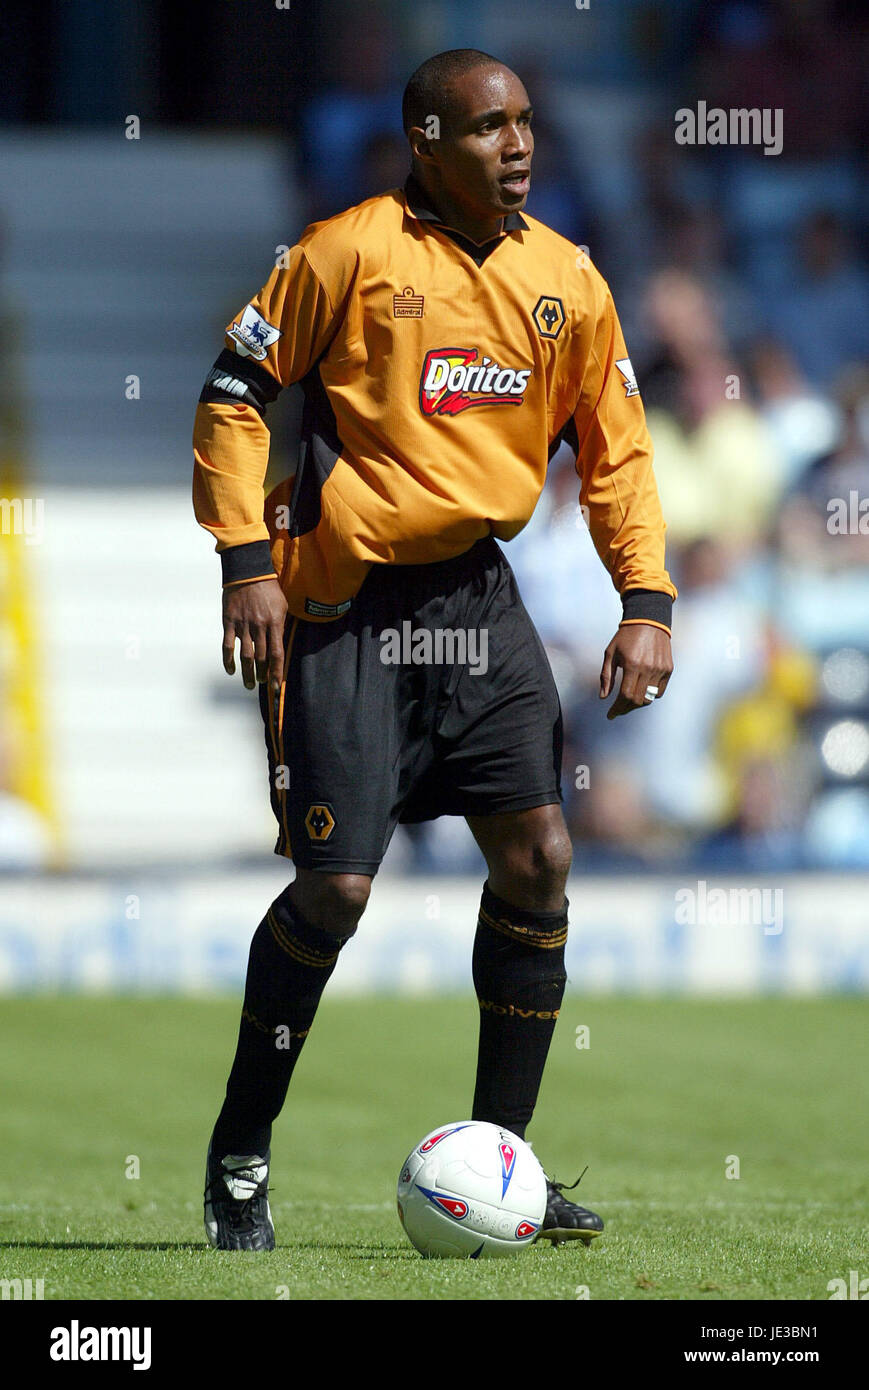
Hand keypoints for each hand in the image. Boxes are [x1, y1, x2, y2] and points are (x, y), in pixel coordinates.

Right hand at [222, 578, 287, 692]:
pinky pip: (228, 646)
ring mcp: (243, 625)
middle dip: (262, 674)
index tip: (275, 686)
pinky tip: (231, 670)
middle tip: (261, 683)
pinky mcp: (229, 622)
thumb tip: (278, 644)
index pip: (276, 655)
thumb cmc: (268, 589)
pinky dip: (228, 660)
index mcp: (274, 623)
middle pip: (261, 658)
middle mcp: (259, 627)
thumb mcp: (282, 606)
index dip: (276, 673)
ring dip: (247, 673)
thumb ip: (280, 626)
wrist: (248, 572)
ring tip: (249, 684)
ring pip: (246, 656)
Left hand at [599, 624, 672, 719]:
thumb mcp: (610, 653)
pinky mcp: (668, 669)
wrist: (648, 620)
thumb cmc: (625, 637)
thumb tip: (603, 697)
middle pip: (638, 700)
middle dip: (626, 708)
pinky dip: (650, 696)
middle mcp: (648, 668)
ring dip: (638, 704)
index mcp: (632, 665)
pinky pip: (659, 691)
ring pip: (649, 698)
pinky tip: (641, 693)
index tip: (611, 715)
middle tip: (618, 710)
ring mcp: (660, 669)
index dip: (617, 708)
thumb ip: (606, 676)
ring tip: (628, 702)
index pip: (626, 695)